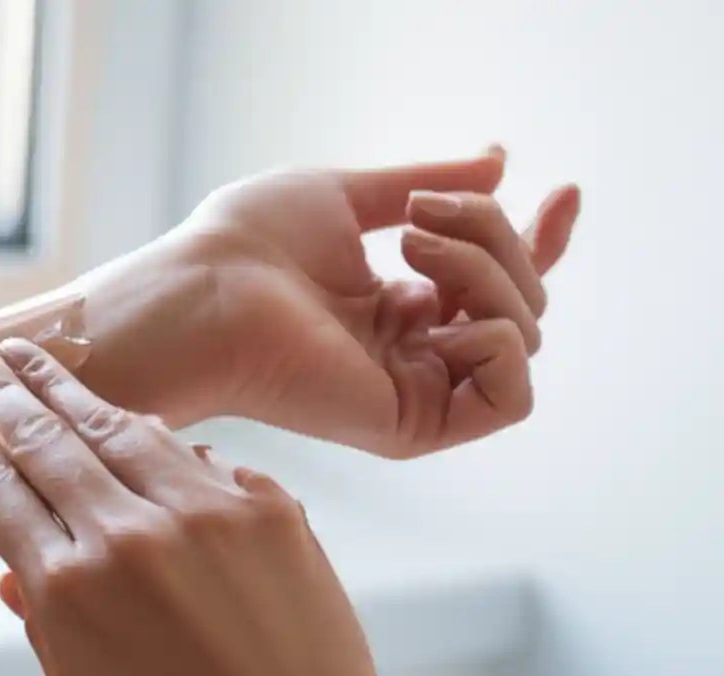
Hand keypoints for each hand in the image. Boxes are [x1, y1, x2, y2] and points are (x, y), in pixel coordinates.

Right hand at [0, 336, 392, 675]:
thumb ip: (43, 630)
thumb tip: (10, 578)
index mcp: (68, 590)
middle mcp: (130, 535)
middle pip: (42, 438)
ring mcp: (203, 512)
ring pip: (116, 425)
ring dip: (65, 387)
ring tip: (32, 355)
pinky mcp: (266, 507)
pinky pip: (198, 454)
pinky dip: (159, 438)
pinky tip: (135, 420)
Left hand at [79, 147, 578, 455]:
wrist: (205, 290)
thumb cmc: (251, 241)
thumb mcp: (349, 193)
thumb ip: (429, 182)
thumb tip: (499, 159)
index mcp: (397, 306)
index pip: (493, 283)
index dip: (537, 240)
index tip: (563, 191)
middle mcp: (412, 351)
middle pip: (520, 297)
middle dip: (494, 235)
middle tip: (420, 215)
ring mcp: (414, 389)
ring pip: (522, 334)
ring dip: (488, 271)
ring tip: (411, 248)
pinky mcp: (412, 425)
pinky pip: (509, 397)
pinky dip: (499, 341)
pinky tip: (440, 312)